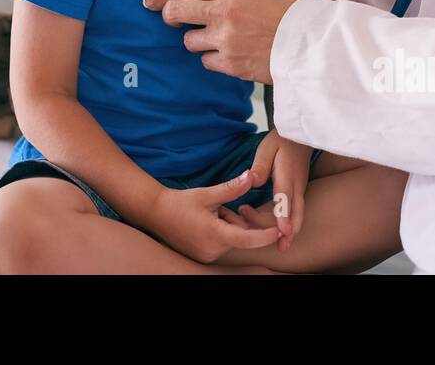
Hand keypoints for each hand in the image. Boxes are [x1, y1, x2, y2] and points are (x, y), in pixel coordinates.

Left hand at [143, 0, 296, 82]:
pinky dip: (215, 59)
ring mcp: (225, 38)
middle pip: (176, 12)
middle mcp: (224, 11)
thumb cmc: (285, 14)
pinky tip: (232, 54)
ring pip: (189, 41)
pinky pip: (206, 61)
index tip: (152, 2)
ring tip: (222, 39)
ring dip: (200, 41)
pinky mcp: (229, 63)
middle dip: (169, 16)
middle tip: (170, 19)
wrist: (309, 42)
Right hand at [145, 170, 281, 263]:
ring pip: (230, 238)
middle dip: (234, 220)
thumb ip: (231, 188)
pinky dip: (218, 232)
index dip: (265, 235)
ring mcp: (207, 256)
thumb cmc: (180, 202)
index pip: (247, 238)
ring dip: (225, 225)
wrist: (156, 213)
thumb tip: (251, 177)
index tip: (279, 231)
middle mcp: (212, 250)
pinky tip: (203, 224)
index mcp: (215, 234)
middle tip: (216, 208)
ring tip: (207, 215)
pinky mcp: (203, 257)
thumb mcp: (207, 193)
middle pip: (238, 235)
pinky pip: (221, 244)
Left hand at [224, 131, 310, 253]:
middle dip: (290, 232)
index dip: (283, 214)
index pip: (285, 197)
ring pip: (298, 214)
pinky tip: (283, 231)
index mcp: (287, 174)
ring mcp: (300, 189)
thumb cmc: (281, 140)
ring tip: (281, 244)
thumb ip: (260, 166)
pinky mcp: (299, 191)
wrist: (300, 133)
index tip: (283, 231)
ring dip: (290, 229)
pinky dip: (291, 222)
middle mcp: (296, 185)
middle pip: (296, 212)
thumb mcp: (267, 148)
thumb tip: (252, 181)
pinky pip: (296, 210)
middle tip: (282, 248)